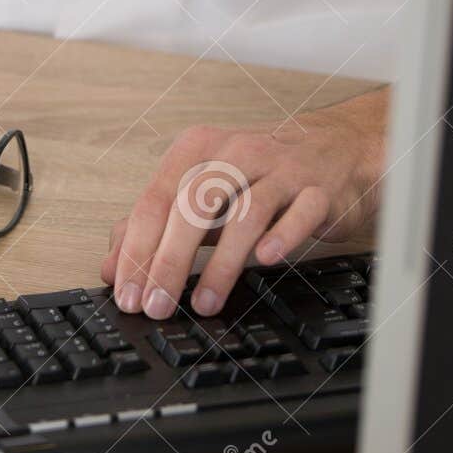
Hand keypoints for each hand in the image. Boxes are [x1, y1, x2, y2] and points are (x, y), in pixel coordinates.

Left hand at [100, 88, 387, 318]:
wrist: (339, 147)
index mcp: (200, 148)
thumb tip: (113, 264)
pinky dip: (282, 236)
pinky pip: (300, 212)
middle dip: (169, 260)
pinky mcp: (320, 190)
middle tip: (156, 306)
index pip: (156, 198)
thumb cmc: (262, 171)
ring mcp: (282, 169)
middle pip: (193, 205)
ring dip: (222, 264)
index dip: (137, 248)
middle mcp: (238, 152)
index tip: (126, 292)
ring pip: (245, 212)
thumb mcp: (204, 188)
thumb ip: (156, 223)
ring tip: (204, 303)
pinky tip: (266, 261)